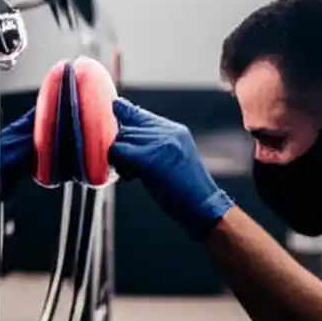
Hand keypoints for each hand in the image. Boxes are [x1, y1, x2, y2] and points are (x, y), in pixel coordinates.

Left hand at [109, 98, 233, 238]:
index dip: (120, 123)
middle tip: (125, 164)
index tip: (117, 139)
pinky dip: (120, 166)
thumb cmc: (185, 190)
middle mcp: (168, 131)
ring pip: (121, 137)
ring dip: (118, 156)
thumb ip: (152, 143)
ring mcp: (162, 143)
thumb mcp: (172, 157)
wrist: (204, 208)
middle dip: (119, 143)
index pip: (135, 112)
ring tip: (131, 172)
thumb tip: (123, 136)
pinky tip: (131, 177)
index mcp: (174, 129)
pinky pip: (121, 152)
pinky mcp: (153, 159)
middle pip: (125, 124)